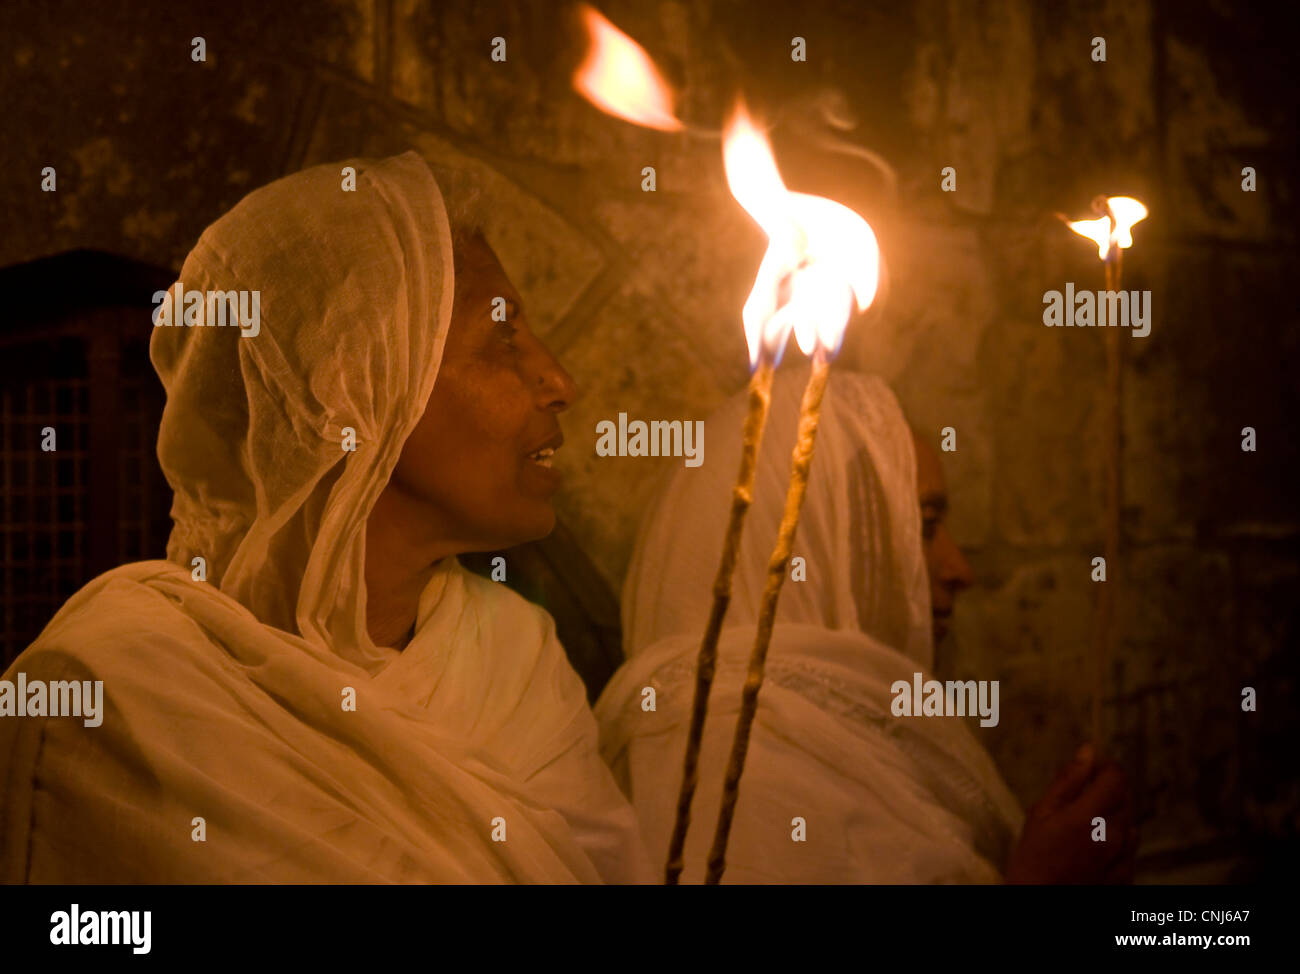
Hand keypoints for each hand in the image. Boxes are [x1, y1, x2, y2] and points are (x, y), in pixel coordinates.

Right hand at [1004, 744, 1137, 883]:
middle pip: (1126, 796)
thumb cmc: (1032, 858)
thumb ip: (1068, 781)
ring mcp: (1124, 857)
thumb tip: (1088, 750)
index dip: (1105, 767)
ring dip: (1113, 815)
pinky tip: (1092, 847)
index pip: (1116, 776)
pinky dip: (1117, 839)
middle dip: (1108, 790)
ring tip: (1084, 826)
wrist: (1039, 902)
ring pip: (1130, 821)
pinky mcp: (1127, 875)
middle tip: (1080, 799)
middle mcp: (1115, 834)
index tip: (1090, 769)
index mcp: (1091, 815)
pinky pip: (1130, 847)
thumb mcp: (1041, 813)